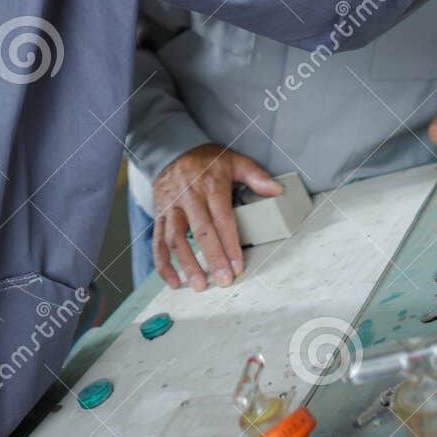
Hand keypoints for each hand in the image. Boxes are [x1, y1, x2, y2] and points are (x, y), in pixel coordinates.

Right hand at [151, 143, 280, 290]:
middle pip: (201, 232)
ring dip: (187, 264)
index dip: (230, 244)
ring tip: (199, 285)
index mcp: (210, 186)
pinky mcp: (159, 216)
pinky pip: (158, 242)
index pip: (222, 219)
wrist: (171, 151)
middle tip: (223, 280)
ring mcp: (172, 209)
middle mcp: (189, 198)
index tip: (238, 266)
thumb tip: (278, 190)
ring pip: (176, 239)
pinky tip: (173, 281)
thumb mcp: (233, 160)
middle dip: (213, 258)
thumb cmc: (206, 161)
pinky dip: (162, 264)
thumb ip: (256, 175)